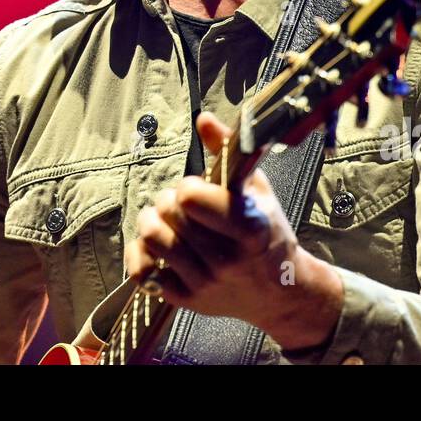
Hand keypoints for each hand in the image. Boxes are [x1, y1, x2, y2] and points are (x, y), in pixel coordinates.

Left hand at [123, 111, 343, 350]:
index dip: (188, 187)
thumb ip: (228, 151)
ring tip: (169, 221)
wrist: (279, 292)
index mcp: (248, 227)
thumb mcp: (257, 188)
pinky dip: (141, 252)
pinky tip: (158, 245)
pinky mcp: (186, 300)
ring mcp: (204, 282)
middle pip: (167, 212)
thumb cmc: (266, 231)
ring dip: (153, 221)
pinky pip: (142, 271)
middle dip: (169, 200)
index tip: (199, 189)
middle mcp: (226, 258)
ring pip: (151, 237)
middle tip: (184, 205)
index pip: (190, 197)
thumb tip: (202, 119)